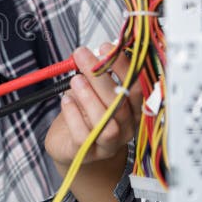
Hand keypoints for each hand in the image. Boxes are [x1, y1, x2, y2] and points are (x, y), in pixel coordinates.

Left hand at [45, 43, 142, 170]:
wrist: (70, 145)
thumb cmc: (84, 114)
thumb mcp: (93, 91)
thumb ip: (97, 75)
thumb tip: (97, 51)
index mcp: (132, 109)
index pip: (136, 88)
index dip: (123, 67)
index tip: (106, 48)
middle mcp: (125, 128)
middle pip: (120, 104)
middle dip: (101, 77)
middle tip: (83, 56)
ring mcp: (108, 144)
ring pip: (107, 124)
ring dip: (90, 98)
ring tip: (75, 79)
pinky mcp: (87, 154)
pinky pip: (84, 136)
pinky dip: (73, 115)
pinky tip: (65, 100)